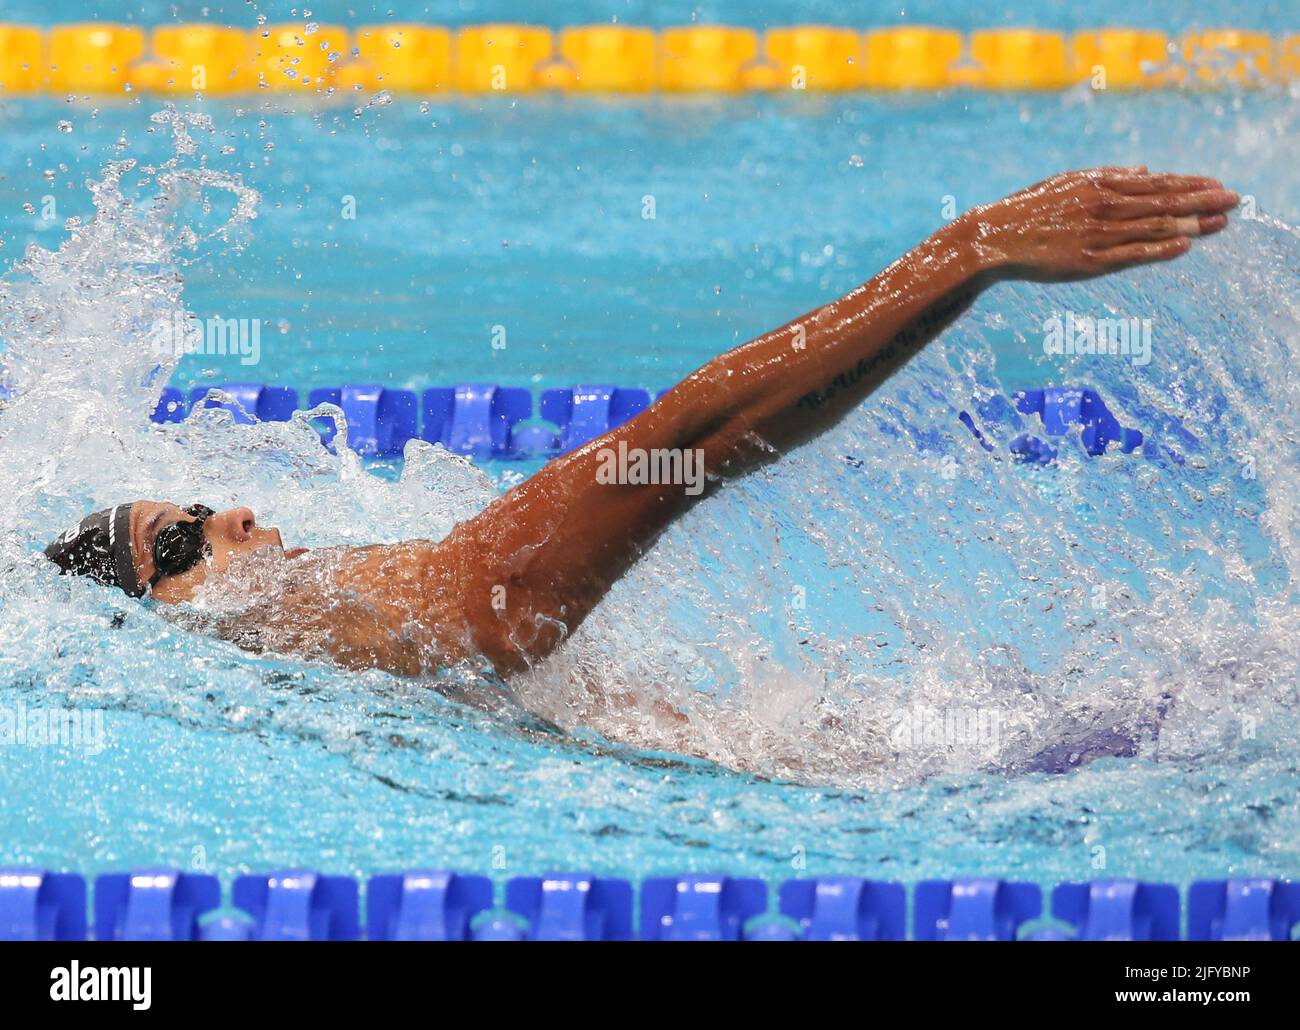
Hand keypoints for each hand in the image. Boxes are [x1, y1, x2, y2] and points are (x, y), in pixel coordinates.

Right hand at [957, 166, 1237, 280]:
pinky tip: (1185, 245)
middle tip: (1236, 200)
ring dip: (1191, 224)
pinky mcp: (1087, 261)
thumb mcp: (1066, 182)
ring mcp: (1096, 233)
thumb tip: (1143, 170)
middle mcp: (1102, 205)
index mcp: (1098, 183)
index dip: (1189, 183)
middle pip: (1163, 202)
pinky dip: (1159, 248)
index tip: (1217, 184)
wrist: (992, 237)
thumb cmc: (1028, 210)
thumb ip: (1107, 176)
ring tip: (1221, 223)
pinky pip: (1131, 253)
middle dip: (1202, 201)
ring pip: (1153, 226)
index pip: (1155, 183)